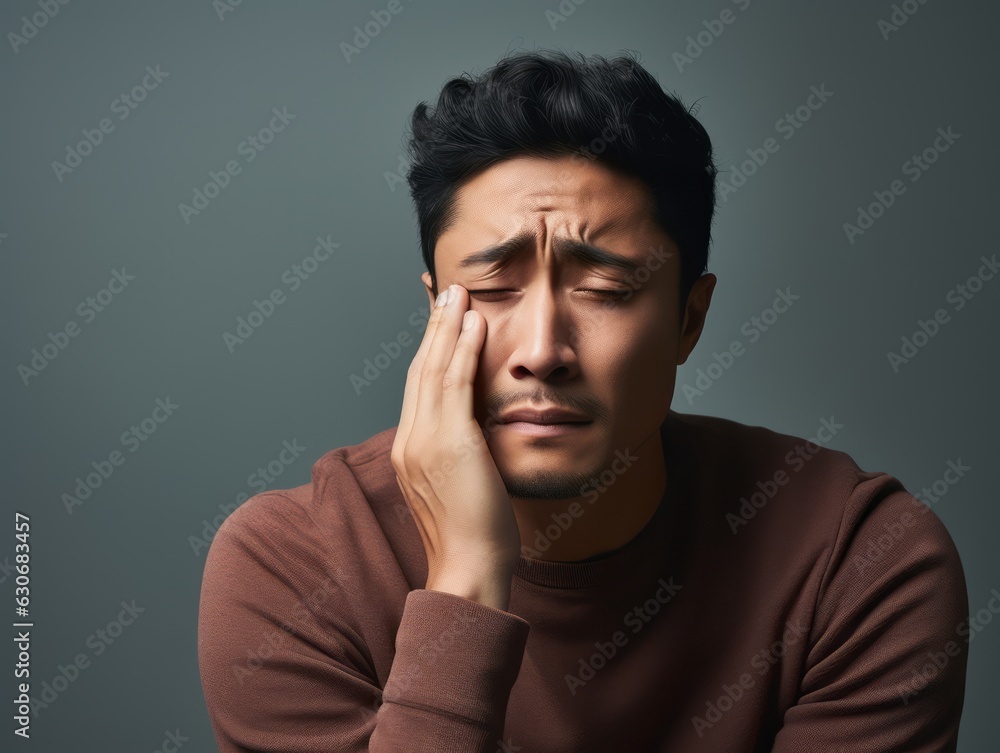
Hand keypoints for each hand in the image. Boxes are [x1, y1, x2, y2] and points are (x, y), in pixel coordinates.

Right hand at [391, 283, 520, 608]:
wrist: (467, 569)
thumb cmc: (470, 535)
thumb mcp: (457, 486)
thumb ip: (458, 454)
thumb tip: (473, 434)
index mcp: (409, 449)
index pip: (417, 386)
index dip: (427, 348)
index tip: (438, 320)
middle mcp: (410, 440)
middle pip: (419, 370)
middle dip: (433, 327)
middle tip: (444, 291)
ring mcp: (424, 441)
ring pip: (432, 370)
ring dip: (446, 327)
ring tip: (457, 294)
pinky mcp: (448, 443)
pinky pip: (454, 385)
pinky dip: (461, 350)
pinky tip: (472, 324)